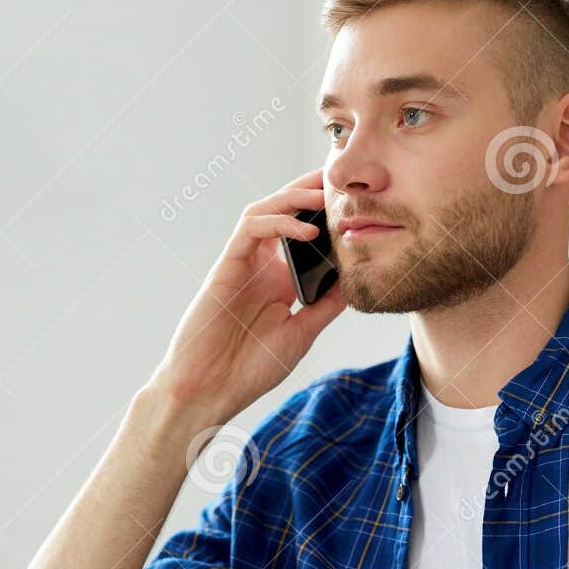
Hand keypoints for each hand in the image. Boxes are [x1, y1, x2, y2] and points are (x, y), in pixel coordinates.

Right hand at [150, 169, 346, 424]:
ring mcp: (243, 263)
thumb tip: (357, 276)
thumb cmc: (249, 368)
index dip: (326, 212)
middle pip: (284, 211)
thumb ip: (326, 303)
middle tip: (341, 177)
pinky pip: (249, 229)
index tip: (357, 199)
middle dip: (310, 189)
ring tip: (326, 195)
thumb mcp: (302, 332)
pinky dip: (278, 222)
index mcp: (280, 279)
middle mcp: (262, 265)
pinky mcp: (226, 266)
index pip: (303, 232)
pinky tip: (305, 229)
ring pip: (265, 210)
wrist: (210, 391)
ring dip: (294, 197)